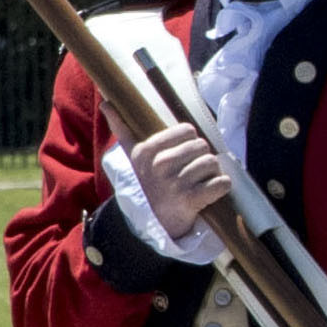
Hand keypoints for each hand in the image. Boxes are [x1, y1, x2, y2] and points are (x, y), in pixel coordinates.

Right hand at [130, 117, 235, 238]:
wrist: (144, 224)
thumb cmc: (143, 185)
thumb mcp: (129, 157)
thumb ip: (121, 128)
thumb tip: (106, 102)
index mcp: (147, 150)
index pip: (187, 130)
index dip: (190, 142)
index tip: (183, 156)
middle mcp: (160, 165)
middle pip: (202, 146)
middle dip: (201, 158)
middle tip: (193, 171)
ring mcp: (175, 183)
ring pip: (212, 163)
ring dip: (211, 173)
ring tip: (200, 182)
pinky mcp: (191, 200)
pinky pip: (221, 183)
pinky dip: (221, 187)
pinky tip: (210, 192)